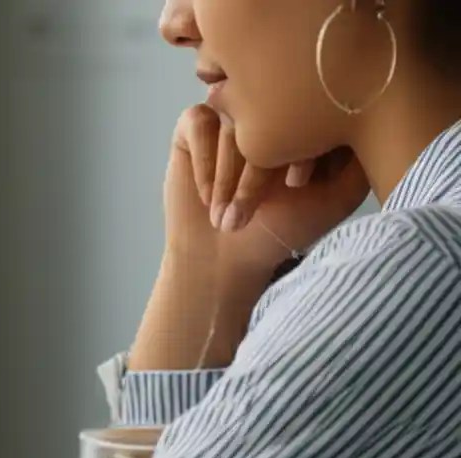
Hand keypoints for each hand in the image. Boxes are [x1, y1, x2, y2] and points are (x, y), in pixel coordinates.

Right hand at [166, 104, 369, 279]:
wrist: (224, 255)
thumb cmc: (282, 228)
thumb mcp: (338, 195)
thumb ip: (358, 156)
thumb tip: (361, 112)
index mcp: (306, 120)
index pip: (312, 104)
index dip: (304, 145)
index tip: (297, 186)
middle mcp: (267, 111)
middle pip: (268, 109)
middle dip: (262, 162)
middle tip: (258, 206)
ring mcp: (230, 114)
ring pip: (232, 117)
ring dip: (230, 172)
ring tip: (228, 214)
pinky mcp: (194, 124)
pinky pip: (198, 120)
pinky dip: (206, 162)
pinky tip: (209, 196)